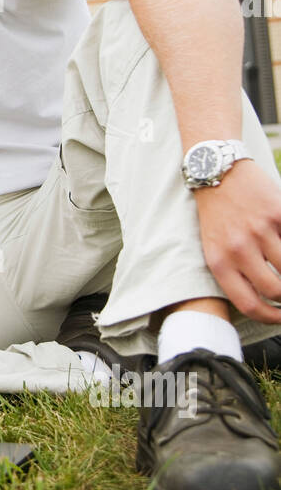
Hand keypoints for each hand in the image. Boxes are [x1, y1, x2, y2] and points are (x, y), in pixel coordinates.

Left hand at [194, 159, 280, 323]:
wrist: (219, 171)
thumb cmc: (218, 215)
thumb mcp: (214, 247)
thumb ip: (234, 273)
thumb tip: (262, 299)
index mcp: (219, 262)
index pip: (249, 304)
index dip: (271, 317)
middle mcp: (239, 248)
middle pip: (275, 290)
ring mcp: (260, 230)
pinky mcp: (278, 212)